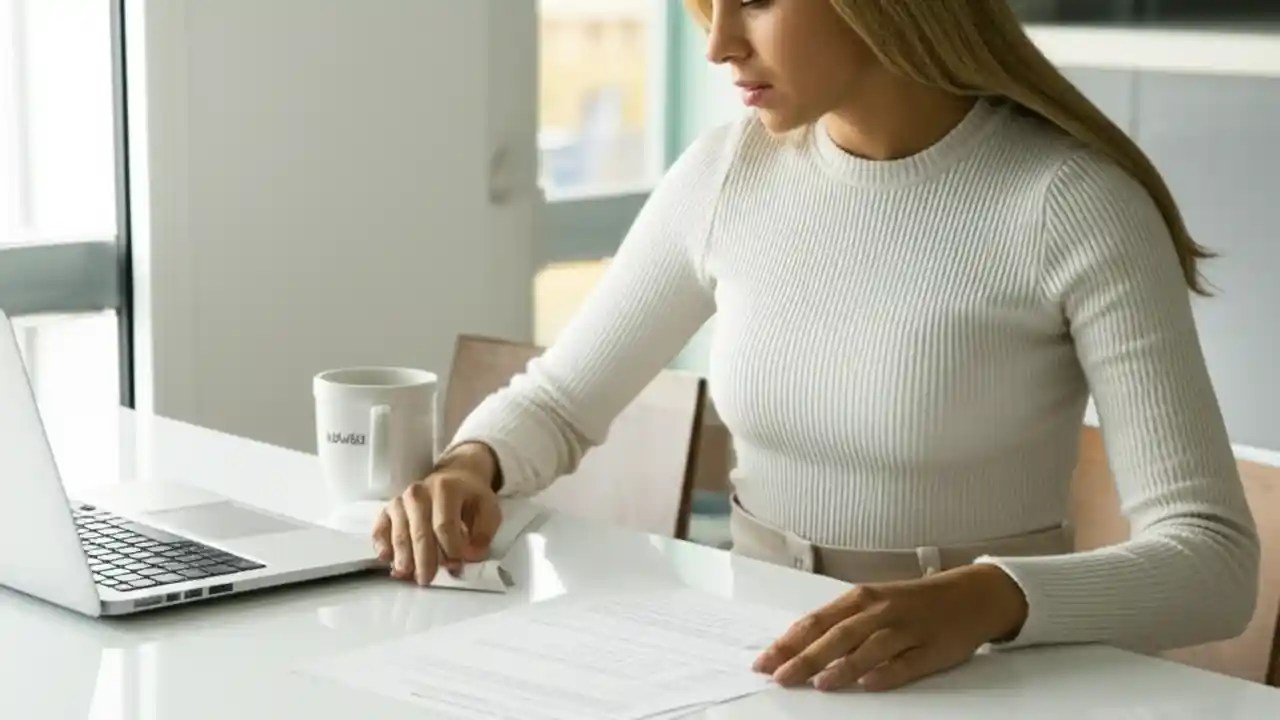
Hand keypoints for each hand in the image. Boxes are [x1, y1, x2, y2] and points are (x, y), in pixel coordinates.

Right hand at [371, 444, 502, 585]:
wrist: (455, 477)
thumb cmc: (470, 498)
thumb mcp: (488, 509)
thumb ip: (484, 533)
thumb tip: (471, 555)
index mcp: (446, 489)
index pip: (444, 526)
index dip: (450, 550)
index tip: (456, 567)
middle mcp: (419, 492)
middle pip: (420, 532)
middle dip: (424, 560)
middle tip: (427, 580)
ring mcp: (401, 500)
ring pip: (400, 534)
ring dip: (403, 557)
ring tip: (408, 576)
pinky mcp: (388, 509)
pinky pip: (381, 528)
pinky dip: (382, 544)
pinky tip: (385, 558)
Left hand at [756, 564, 1026, 691]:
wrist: (969, 595)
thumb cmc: (910, 602)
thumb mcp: (873, 603)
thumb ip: (840, 623)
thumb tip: (797, 647)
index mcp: (860, 598)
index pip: (816, 621)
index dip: (788, 643)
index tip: (763, 662)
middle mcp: (880, 610)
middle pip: (837, 635)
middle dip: (806, 657)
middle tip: (780, 677)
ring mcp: (906, 629)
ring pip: (869, 647)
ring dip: (843, 665)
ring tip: (820, 683)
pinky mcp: (931, 648)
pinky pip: (906, 662)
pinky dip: (887, 673)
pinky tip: (868, 684)